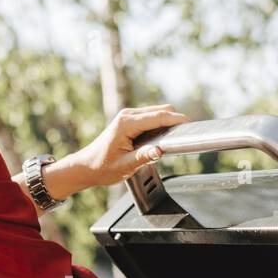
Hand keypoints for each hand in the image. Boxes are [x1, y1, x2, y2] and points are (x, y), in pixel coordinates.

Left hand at [43, 105, 188, 199]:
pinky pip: (152, 118)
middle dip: (175, 120)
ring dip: (168, 123)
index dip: (176, 120)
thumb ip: (144, 157)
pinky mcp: (131, 120)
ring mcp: (129, 116)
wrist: (86, 166)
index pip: (158, 117)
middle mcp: (128, 115)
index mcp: (126, 124)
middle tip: (185, 136)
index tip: (190, 123)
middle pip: (161, 110)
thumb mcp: (125, 166)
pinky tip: (162, 139)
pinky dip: (161, 125)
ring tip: (174, 139)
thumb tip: (160, 151)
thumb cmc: (102, 167)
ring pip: (158, 112)